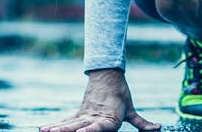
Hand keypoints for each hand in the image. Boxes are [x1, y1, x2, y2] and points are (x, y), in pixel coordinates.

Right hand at [39, 68, 160, 131]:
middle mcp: (95, 117)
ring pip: (70, 123)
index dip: (92, 130)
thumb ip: (142, 123)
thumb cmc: (121, 96)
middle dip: (68, 131)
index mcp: (110, 119)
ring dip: (58, 128)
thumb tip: (158, 128)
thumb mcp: (131, 110)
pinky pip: (65, 120)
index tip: (83, 131)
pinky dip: (55, 125)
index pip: (101, 127)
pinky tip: (43, 129)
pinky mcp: (78, 113)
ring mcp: (85, 115)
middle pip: (80, 126)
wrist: (108, 76)